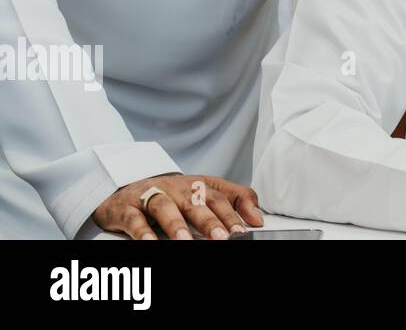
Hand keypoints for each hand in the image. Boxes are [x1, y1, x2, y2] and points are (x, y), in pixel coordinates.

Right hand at [92, 174, 263, 239]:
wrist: (126, 191)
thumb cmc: (172, 196)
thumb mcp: (203, 194)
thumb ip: (233, 202)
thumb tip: (257, 219)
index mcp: (197, 184)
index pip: (219, 195)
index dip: (232, 212)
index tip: (243, 229)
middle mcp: (175, 187)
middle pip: (194, 201)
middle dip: (209, 220)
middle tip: (221, 237)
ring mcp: (150, 195)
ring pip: (164, 207)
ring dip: (175, 224)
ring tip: (185, 241)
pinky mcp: (127, 208)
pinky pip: (134, 219)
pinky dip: (142, 231)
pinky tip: (150, 243)